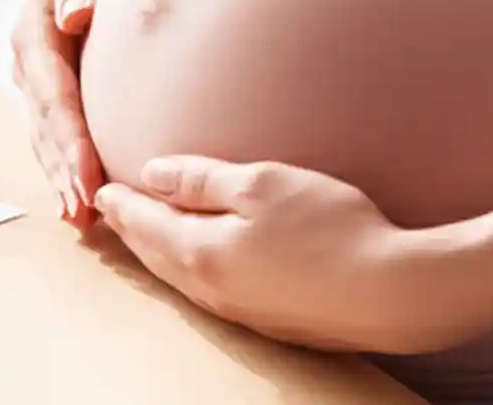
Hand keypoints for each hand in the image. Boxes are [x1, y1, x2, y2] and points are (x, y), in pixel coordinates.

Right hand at [12, 0, 128, 227]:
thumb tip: (74, 15)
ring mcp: (42, 73)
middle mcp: (31, 52)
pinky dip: (68, 166)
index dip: (67, 132)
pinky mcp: (58, 86)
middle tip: (84, 209)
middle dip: (62, 166)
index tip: (87, 172)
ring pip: (46, 132)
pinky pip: (58, 131)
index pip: (51, 85)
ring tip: (79, 218)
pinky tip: (82, 201)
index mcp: (36, 18)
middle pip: (44, 118)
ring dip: (60, 176)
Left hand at [94, 155, 454, 353]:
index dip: (117, 202)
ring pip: (176, 275)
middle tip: (107, 211)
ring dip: (152, 251)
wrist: (394, 293)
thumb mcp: (262, 184)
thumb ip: (201, 179)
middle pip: (152, 253)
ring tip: (140, 233)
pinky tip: (195, 259)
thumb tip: (151, 174)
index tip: (97, 188)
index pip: (141, 222)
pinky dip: (184, 267)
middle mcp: (210, 287)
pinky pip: (204, 288)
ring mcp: (238, 308)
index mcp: (200, 251)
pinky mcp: (266, 319)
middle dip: (126, 229)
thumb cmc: (332, 228)